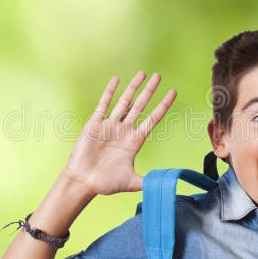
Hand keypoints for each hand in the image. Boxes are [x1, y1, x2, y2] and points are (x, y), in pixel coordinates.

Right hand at [62, 71, 176, 195]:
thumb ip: (149, 181)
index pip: (153, 119)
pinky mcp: (95, 124)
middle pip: (140, 106)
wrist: (83, 182)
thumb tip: (167, 184)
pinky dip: (110, 92)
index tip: (173, 93)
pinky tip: (116, 80)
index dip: (163, 106)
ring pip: (124, 102)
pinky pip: (104, 104)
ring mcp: (110, 125)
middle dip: (149, 91)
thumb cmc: (106, 184)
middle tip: (159, 76)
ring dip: (133, 88)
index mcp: (135, 141)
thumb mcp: (132, 182)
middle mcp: (124, 130)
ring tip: (143, 74)